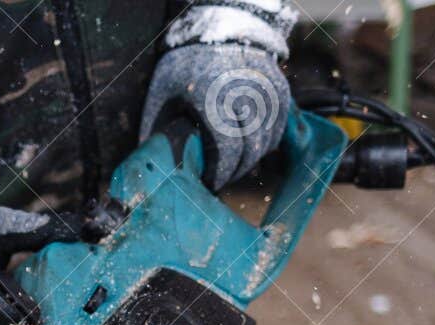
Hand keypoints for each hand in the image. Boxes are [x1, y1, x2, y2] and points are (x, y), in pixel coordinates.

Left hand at [141, 44, 290, 190]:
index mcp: (211, 95)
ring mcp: (264, 88)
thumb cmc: (181, 70)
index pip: (226, 147)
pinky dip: (267, 143)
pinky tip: (252, 153)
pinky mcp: (278, 87)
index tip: (209, 183)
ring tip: (233, 168)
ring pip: (267, 139)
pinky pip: (279, 126)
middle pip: (250, 147)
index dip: (220, 172)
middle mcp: (242, 90)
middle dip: (235, 171)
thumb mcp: (161, 97)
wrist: (214, 32)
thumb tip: (155, 170)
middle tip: (221, 180)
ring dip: (251, 160)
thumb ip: (159, 132)